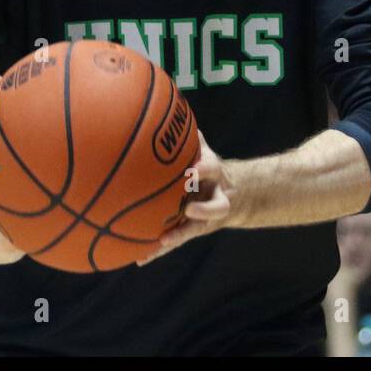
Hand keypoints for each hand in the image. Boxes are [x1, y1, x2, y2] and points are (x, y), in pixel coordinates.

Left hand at [137, 130, 237, 265]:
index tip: (194, 168)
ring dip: (180, 234)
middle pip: (217, 206)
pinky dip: (157, 250)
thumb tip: (173, 111)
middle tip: (188, 207)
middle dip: (203, 208)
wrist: (232, 194)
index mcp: (215, 175)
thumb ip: (192, 138)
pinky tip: (139, 259)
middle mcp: (215, 197)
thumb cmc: (208, 168)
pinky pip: (176, 241)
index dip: (205, 169)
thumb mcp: (205, 151)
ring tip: (163, 240)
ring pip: (196, 228)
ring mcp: (206, 217)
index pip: (214, 169)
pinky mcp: (193, 230)